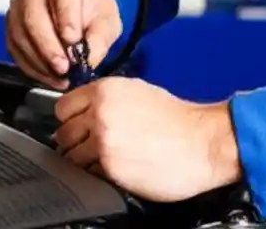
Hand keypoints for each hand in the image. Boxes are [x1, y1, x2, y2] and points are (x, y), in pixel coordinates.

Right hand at [7, 0, 120, 87]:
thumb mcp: (107, 18)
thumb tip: (87, 59)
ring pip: (20, 33)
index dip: (66, 17)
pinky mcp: (11, 22)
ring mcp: (18, 1)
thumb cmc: (92, 5)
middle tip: (64, 67)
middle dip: (48, 45)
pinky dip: (30, 65)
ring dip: (39, 60)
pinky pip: (14, 46)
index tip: (73, 40)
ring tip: (59, 77)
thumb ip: (100, 37)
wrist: (79, 2)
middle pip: (34, 14)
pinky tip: (48, 76)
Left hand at [53, 78, 241, 202]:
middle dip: (74, 141)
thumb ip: (106, 98)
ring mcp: (103, 142)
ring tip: (103, 158)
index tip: (77, 125)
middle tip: (89, 145)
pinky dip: (98, 173)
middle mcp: (99, 114)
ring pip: (72, 156)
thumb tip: (85, 108)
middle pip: (63, 133)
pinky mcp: (111, 168)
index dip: (70, 118)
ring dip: (83, 159)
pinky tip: (117, 168)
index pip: (62, 107)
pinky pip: (90, 173)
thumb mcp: (138, 91)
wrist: (203, 142)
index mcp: (104, 92)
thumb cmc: (178, 119)